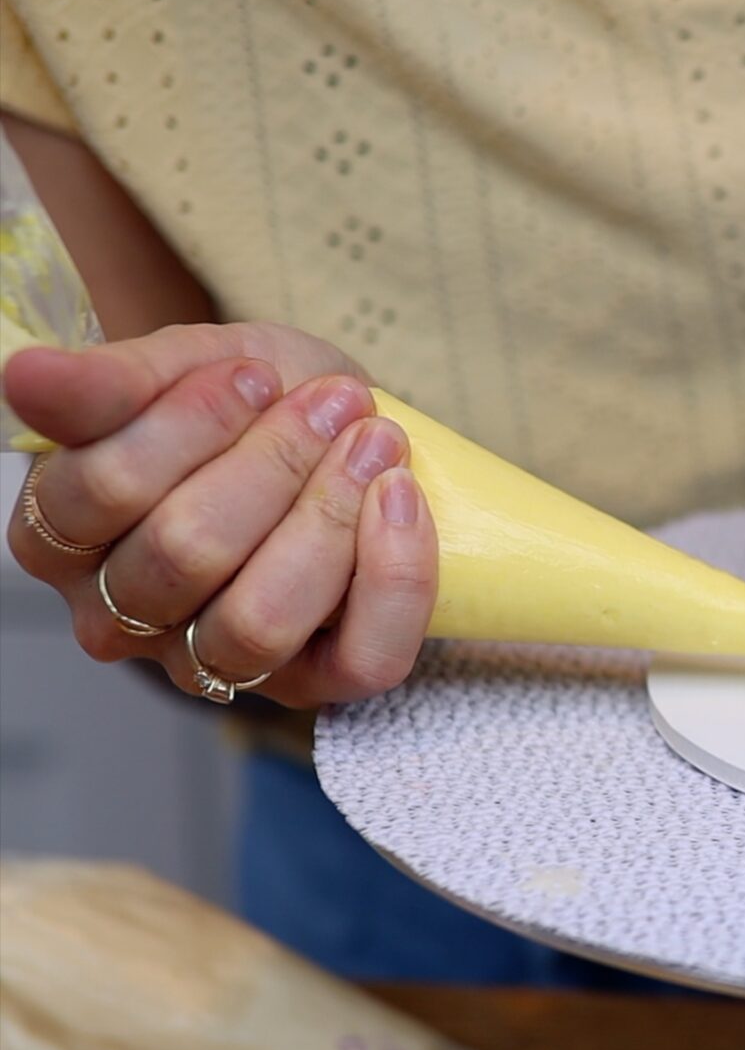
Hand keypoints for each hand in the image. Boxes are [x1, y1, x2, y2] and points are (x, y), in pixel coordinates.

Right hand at [5, 322, 437, 707]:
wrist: (341, 431)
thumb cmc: (253, 401)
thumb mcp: (187, 365)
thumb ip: (112, 381)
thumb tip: (25, 377)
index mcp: (58, 532)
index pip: (103, 491)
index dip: (191, 426)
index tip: (256, 373)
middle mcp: (117, 614)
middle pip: (185, 553)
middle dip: (276, 462)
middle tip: (336, 403)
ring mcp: (210, 660)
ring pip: (260, 621)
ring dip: (332, 517)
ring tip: (376, 442)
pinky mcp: (311, 684)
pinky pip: (360, 659)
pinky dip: (396, 576)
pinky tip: (402, 498)